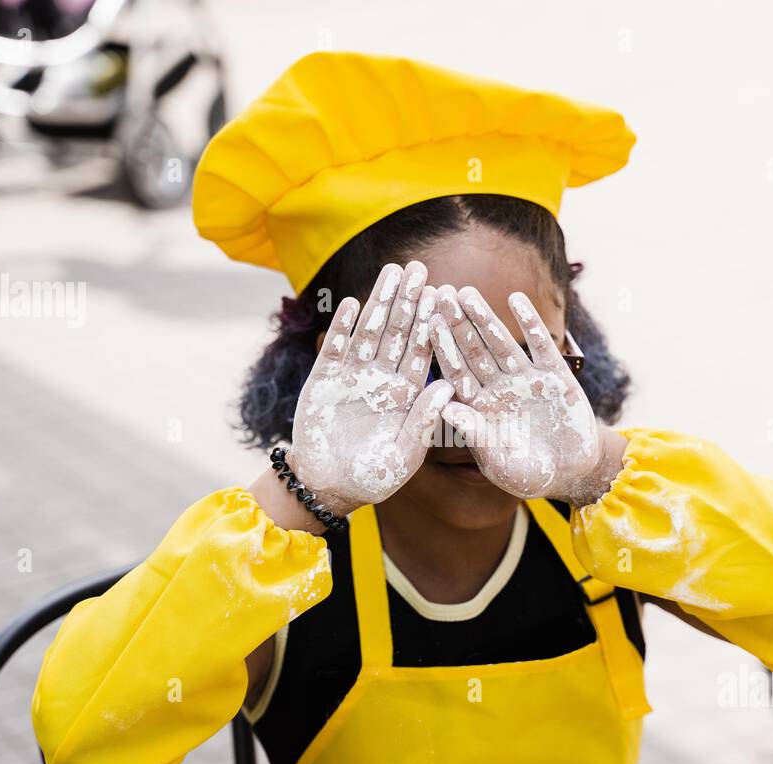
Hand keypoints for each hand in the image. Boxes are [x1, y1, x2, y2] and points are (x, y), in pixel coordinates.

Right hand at [286, 262, 452, 515]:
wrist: (329, 487)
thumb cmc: (374, 477)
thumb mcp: (405, 455)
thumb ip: (424, 421)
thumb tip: (447, 386)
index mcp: (407, 394)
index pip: (422, 352)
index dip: (430, 323)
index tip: (442, 296)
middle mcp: (382, 379)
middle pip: (397, 333)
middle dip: (407, 300)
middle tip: (418, 268)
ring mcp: (354, 377)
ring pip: (370, 333)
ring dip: (380, 303)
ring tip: (390, 272)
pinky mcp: (324, 380)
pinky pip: (336, 349)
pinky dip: (344, 327)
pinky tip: (354, 304)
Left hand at [427, 285, 612, 504]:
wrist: (571, 474)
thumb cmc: (527, 474)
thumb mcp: (499, 461)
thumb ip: (475, 434)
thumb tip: (444, 407)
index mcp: (477, 407)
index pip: (455, 372)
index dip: (441, 348)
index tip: (426, 323)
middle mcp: (496, 388)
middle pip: (473, 350)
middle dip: (457, 323)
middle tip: (442, 294)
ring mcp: (524, 379)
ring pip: (500, 343)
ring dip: (485, 318)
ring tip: (468, 292)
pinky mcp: (554, 376)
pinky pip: (540, 346)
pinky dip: (529, 324)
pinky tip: (517, 300)